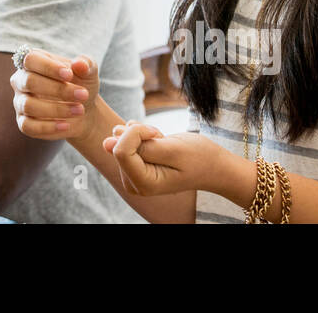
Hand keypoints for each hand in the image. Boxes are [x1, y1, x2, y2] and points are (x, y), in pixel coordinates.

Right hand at [9, 48, 99, 142]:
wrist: (85, 111)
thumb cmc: (82, 85)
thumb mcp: (88, 72)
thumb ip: (85, 64)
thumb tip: (79, 64)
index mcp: (34, 61)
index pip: (31, 59)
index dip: (48, 67)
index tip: (69, 75)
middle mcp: (21, 80)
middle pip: (29, 81)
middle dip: (58, 89)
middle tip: (83, 95)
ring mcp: (20, 102)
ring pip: (29, 105)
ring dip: (57, 109)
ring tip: (80, 110)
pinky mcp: (24, 122)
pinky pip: (28, 126)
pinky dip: (48, 127)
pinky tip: (66, 125)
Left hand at [103, 123, 227, 196]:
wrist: (213, 166)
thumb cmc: (198, 158)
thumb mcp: (173, 149)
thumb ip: (139, 146)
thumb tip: (105, 142)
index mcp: (143, 184)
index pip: (120, 150)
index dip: (136, 133)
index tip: (157, 133)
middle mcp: (133, 183)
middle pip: (119, 144)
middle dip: (139, 134)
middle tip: (162, 139)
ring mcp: (132, 175)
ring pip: (121, 139)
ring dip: (141, 133)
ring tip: (162, 142)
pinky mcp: (133, 165)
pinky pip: (125, 139)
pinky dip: (141, 135)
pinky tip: (157, 141)